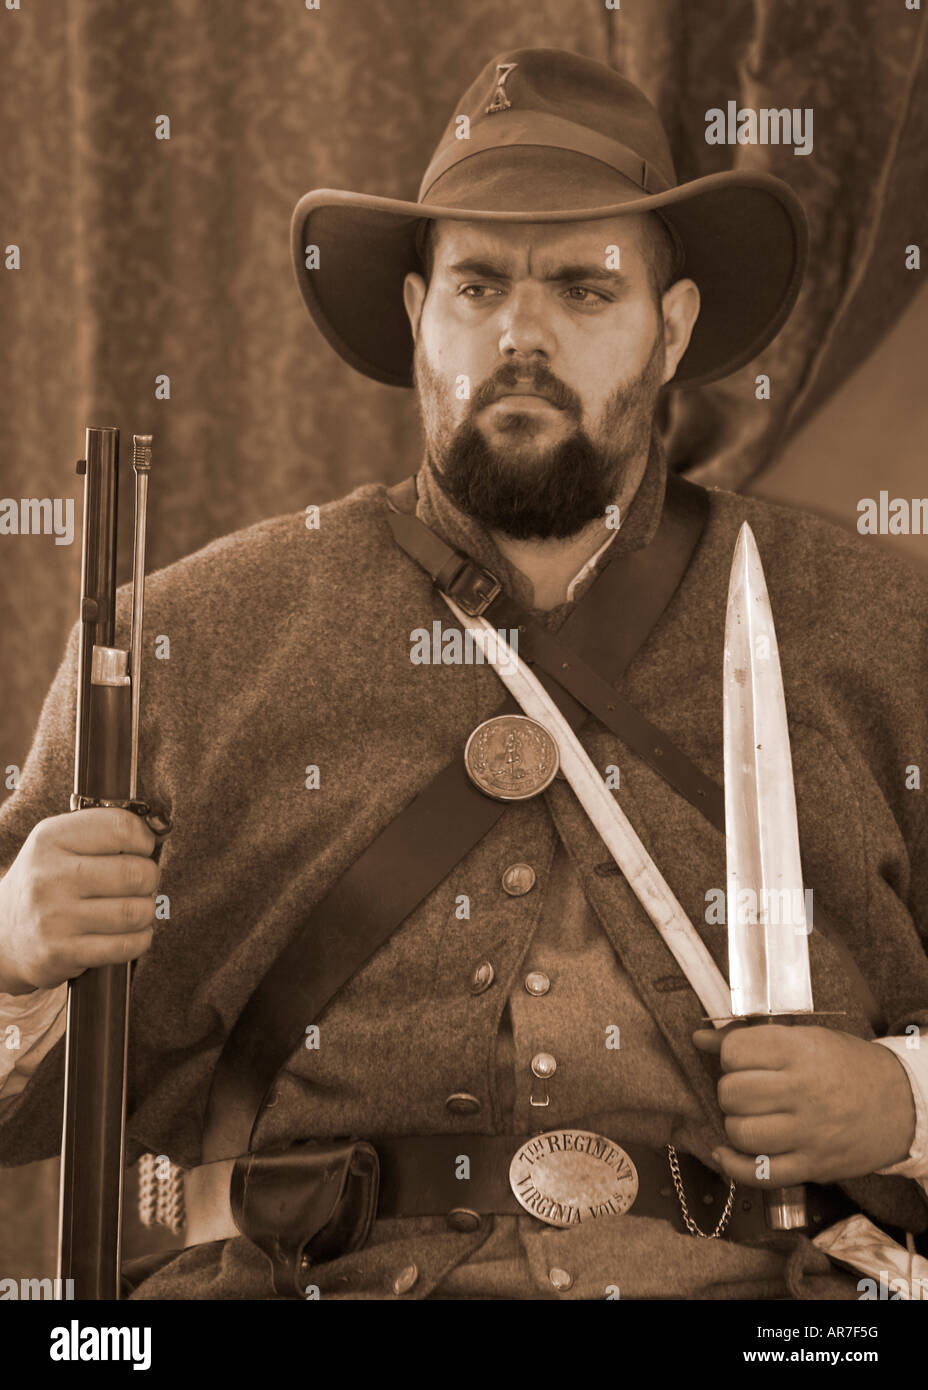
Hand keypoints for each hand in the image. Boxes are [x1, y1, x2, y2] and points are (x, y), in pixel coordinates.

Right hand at [0, 809, 158, 994]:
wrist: (1, 935)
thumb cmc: (45, 883)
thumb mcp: (59, 844)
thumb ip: (102, 833)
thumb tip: (156, 833)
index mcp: (51, 838)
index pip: (121, 827)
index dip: (144, 839)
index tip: (141, 850)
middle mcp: (49, 876)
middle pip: (136, 872)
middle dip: (150, 879)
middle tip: (141, 884)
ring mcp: (54, 916)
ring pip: (135, 912)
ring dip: (146, 912)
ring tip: (135, 909)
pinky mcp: (61, 952)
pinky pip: (125, 945)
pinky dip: (140, 940)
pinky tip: (131, 933)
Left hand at [692, 1023, 916, 1185]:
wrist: (902, 1104)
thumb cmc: (848, 1066)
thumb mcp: (806, 1037)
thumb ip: (750, 1038)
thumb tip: (699, 1039)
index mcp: (800, 1051)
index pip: (734, 1051)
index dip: (729, 1055)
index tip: (741, 1059)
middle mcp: (803, 1092)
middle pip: (731, 1093)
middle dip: (730, 1090)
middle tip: (747, 1089)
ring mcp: (808, 1133)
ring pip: (740, 1132)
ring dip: (734, 1124)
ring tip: (749, 1116)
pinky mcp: (812, 1166)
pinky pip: (758, 1174)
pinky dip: (733, 1165)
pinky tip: (727, 1152)